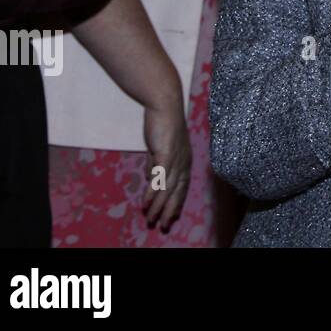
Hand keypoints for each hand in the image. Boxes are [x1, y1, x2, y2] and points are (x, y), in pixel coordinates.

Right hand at [142, 93, 191, 230]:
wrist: (164, 104)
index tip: (171, 217)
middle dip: (170, 210)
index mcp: (184, 160)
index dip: (176, 203)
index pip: (182, 187)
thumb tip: (151, 177)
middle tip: (163, 227)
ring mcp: (176, 158)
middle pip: (177, 192)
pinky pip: (159, 177)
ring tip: (151, 220)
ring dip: (159, 206)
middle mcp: (183, 161)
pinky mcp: (166, 153)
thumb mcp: (160, 147)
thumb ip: (157, 162)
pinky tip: (146, 203)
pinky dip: (153, 192)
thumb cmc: (163, 123)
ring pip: (167, 188)